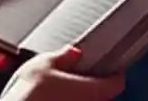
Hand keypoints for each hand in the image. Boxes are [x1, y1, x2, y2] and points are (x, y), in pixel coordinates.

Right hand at [0, 46, 125, 100]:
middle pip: (103, 95)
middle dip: (95, 83)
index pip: (117, 83)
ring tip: (65, 84)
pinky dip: (67, 100)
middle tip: (85, 72)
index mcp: (92, 90)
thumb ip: (63, 56)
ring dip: (79, 94)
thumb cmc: (30, 93)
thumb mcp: (45, 63)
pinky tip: (53, 96)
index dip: (116, 73)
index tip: (114, 67)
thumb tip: (72, 52)